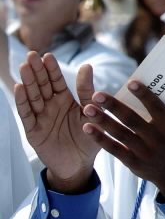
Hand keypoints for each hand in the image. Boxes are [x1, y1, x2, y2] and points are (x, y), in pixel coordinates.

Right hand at [15, 52, 97, 192]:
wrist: (80, 163)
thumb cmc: (88, 137)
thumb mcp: (90, 111)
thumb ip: (87, 91)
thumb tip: (87, 65)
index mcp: (64, 99)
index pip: (56, 80)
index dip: (51, 69)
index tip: (48, 55)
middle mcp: (50, 106)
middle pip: (41, 85)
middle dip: (37, 70)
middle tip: (32, 54)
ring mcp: (40, 117)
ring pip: (32, 96)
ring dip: (28, 81)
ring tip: (24, 66)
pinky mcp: (33, 130)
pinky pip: (27, 114)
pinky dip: (22, 101)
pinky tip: (19, 88)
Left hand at [82, 80, 164, 200]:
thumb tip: (160, 86)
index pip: (156, 108)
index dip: (144, 95)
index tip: (130, 83)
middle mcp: (157, 139)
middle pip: (132, 120)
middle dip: (114, 106)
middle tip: (97, 94)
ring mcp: (144, 152)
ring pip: (120, 134)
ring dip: (103, 120)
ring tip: (88, 108)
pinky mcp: (133, 162)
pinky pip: (114, 149)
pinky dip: (100, 139)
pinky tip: (87, 128)